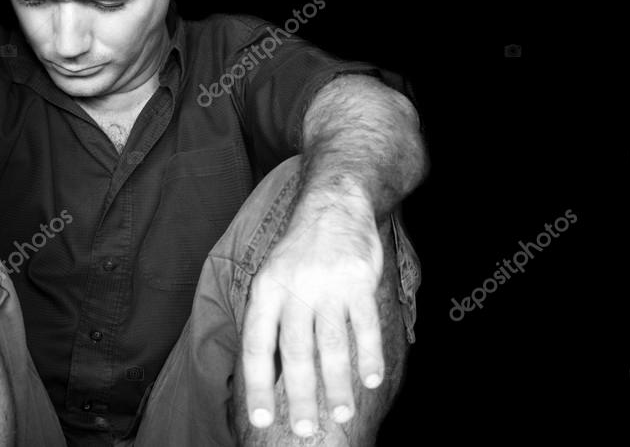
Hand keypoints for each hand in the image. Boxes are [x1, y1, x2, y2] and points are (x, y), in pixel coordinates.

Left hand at [241, 191, 383, 436]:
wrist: (333, 206)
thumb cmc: (299, 254)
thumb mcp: (272, 278)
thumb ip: (271, 322)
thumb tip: (269, 377)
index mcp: (265, 290)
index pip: (258, 345)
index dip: (259, 384)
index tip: (264, 417)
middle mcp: (293, 287)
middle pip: (296, 351)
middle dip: (300, 395)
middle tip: (305, 428)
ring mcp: (327, 283)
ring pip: (332, 343)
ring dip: (337, 384)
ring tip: (341, 413)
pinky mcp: (359, 279)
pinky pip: (365, 325)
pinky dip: (369, 356)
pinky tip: (370, 380)